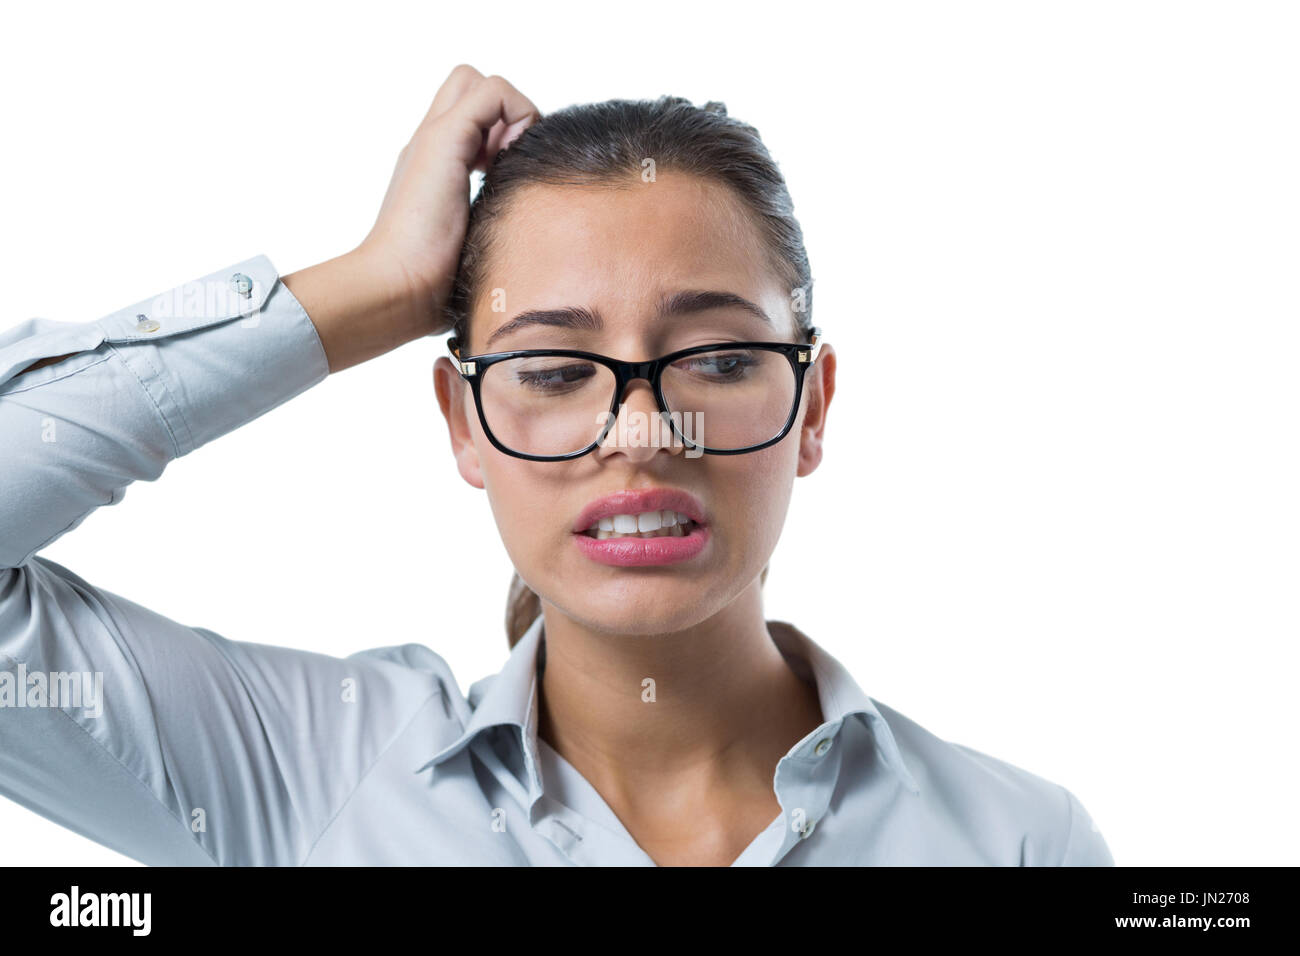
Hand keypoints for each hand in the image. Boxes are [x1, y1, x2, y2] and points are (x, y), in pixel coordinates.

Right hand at [356, 64, 540, 335]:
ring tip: (510, 163)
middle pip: (466, 85)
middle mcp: (429, 145)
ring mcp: (433, 139)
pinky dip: (517, 116)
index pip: (467, 118)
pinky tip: (510, 164)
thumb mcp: (466, 252)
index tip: (506, 177)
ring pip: (476, 81)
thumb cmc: (428, 289)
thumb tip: (516, 258)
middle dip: (503, 114)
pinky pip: (493, 92)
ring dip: (511, 113)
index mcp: (433, 168)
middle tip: (510, 161)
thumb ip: (481, 237)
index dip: (498, 132)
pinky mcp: (443, 139)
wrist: (394, 289)